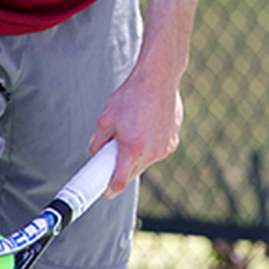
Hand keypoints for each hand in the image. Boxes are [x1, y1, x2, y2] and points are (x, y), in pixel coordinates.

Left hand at [90, 70, 183, 196]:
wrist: (158, 78)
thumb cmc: (131, 96)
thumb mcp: (105, 119)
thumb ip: (98, 142)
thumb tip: (96, 154)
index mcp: (132, 148)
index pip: (119, 182)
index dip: (108, 188)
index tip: (103, 189)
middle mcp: (151, 152)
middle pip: (132, 173)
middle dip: (120, 167)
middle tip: (112, 152)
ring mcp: (164, 148)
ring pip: (144, 162)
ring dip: (135, 155)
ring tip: (131, 130)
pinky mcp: (173, 141)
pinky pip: (156, 151)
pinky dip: (149, 145)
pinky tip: (145, 126)